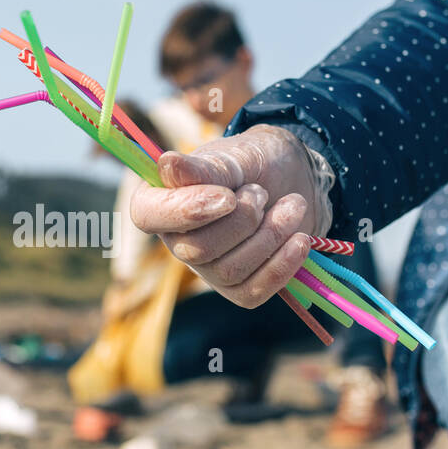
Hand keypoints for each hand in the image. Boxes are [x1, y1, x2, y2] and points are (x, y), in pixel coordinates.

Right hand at [129, 125, 331, 307]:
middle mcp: (178, 239)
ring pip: (229, 271)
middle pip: (196, 250)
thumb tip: (166, 164)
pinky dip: (281, 265)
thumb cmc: (256, 162)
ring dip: (270, 236)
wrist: (296, 180)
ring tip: (292, 205)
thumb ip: (205, 168)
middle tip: (262, 192)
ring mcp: (207, 268)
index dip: (184, 212)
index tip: (227, 196)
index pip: (147, 215)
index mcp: (163, 200)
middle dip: (242, 220)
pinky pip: (252, 291)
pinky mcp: (238, 288)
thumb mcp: (236, 157)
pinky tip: (300, 239)